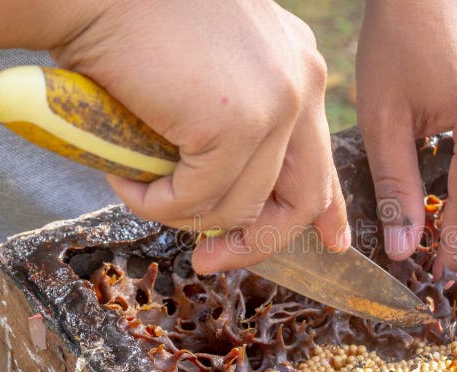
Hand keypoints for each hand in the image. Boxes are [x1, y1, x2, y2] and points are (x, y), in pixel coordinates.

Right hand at [51, 0, 349, 272]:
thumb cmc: (132, 25)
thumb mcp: (209, 75)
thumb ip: (233, 122)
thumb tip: (226, 197)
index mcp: (297, 66)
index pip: (323, 154)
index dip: (329, 208)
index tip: (333, 243)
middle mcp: (301, 82)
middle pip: (305, 195)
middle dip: (259, 242)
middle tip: (213, 261)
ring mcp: (275, 103)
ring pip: (241, 207)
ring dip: (183, 214)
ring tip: (136, 187)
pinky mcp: (237, 124)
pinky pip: (198, 200)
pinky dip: (155, 204)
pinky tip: (124, 180)